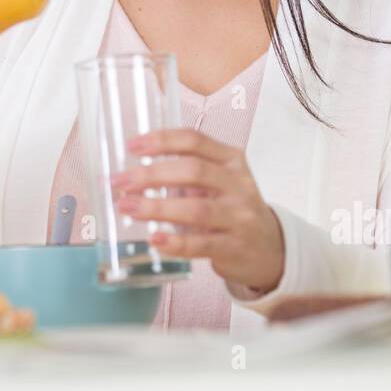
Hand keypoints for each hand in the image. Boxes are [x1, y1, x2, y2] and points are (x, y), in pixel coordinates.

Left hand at [110, 128, 285, 294]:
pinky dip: (176, 241)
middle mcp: (239, 184)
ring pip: (196, 209)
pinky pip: (202, 244)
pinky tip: (155, 239)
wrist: (270, 249)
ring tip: (127, 207)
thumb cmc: (232, 210)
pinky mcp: (236, 247)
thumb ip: (186, 172)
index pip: (195, 141)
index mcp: (231, 160)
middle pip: (193, 171)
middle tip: (120, 182)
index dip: (162, 141)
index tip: (132, 147)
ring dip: (157, 207)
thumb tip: (132, 172)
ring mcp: (240, 216)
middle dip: (151, 175)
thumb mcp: (219, 182)